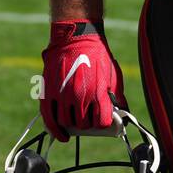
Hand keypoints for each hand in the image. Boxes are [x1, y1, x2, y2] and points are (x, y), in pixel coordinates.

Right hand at [40, 20, 125, 141]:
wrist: (76, 38)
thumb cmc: (98, 56)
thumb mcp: (113, 75)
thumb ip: (118, 95)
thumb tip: (124, 113)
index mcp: (98, 92)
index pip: (101, 123)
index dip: (102, 124)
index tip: (101, 121)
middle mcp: (80, 96)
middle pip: (83, 125)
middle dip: (87, 124)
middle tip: (88, 118)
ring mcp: (62, 95)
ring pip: (67, 122)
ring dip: (72, 124)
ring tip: (76, 118)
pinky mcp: (49, 92)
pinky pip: (49, 118)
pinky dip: (55, 130)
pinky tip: (62, 135)